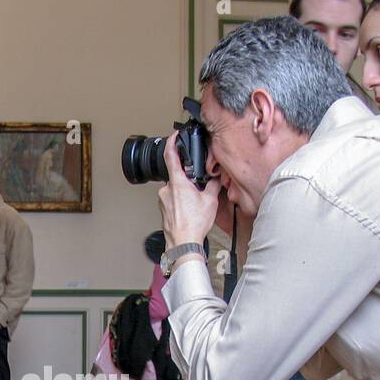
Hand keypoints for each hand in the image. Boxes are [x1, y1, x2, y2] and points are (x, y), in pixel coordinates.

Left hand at [157, 130, 219, 249]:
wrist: (183, 244)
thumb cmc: (194, 224)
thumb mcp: (210, 201)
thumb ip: (213, 185)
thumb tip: (216, 178)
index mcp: (177, 182)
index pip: (170, 155)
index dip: (172, 142)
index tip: (175, 136)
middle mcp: (166, 189)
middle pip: (177, 175)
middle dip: (188, 178)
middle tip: (199, 187)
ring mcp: (162, 200)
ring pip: (175, 189)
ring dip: (185, 192)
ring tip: (196, 204)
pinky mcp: (163, 209)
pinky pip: (172, 199)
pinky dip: (181, 201)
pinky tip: (190, 211)